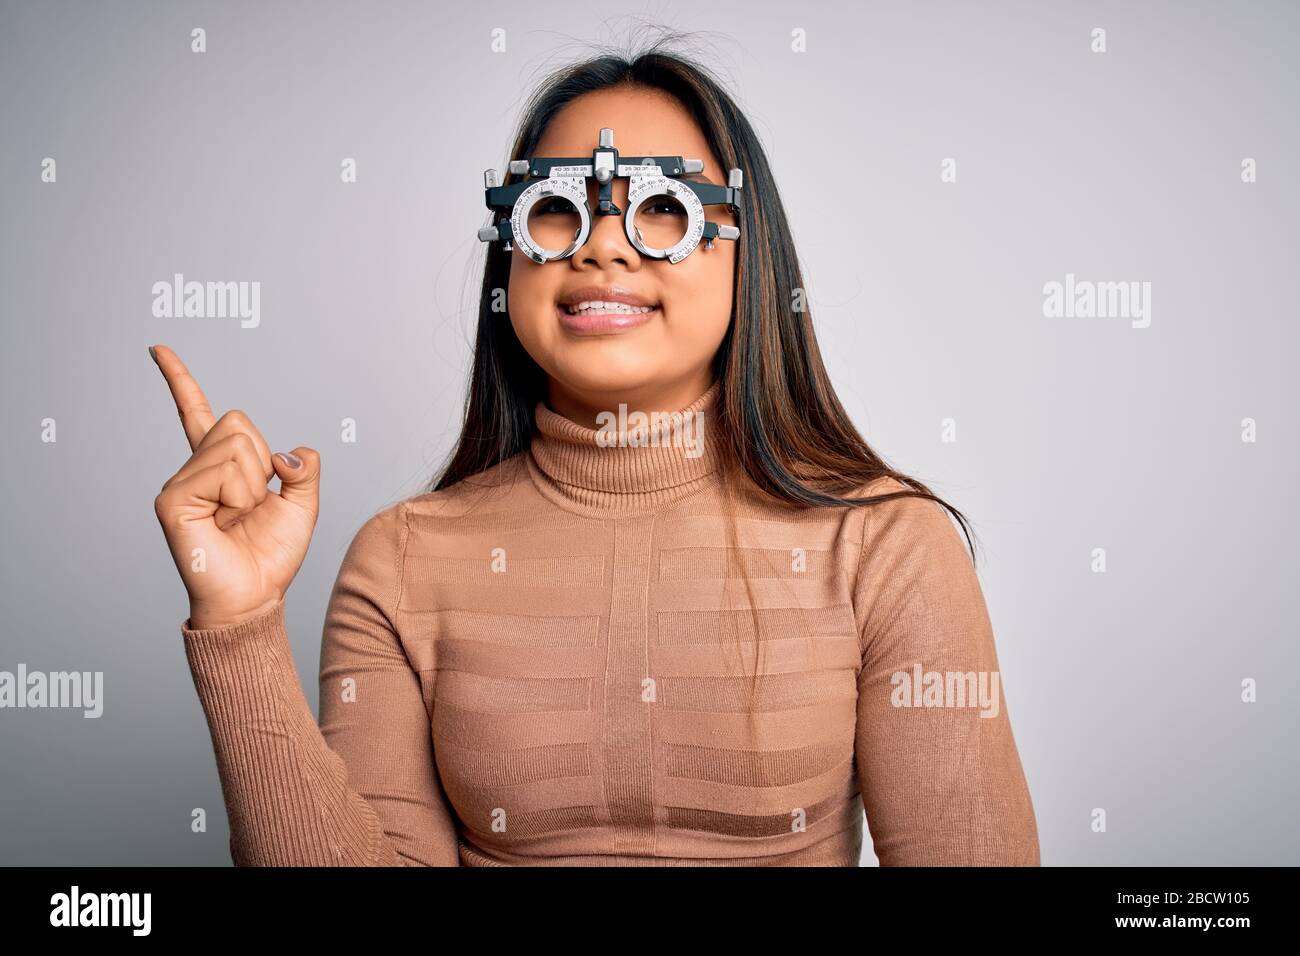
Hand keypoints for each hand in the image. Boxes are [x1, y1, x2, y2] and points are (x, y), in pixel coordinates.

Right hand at [151, 344, 319, 629]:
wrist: (256, 596)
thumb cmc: (271, 555)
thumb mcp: (303, 504)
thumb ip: (304, 469)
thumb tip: (285, 454)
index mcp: (220, 466)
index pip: (197, 413)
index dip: (179, 380)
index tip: (158, 349)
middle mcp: (195, 470)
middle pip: (237, 421)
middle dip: (261, 461)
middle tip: (251, 504)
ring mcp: (180, 484)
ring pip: (235, 445)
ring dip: (251, 484)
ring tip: (237, 517)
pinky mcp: (172, 501)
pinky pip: (220, 471)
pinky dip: (237, 495)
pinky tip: (224, 520)